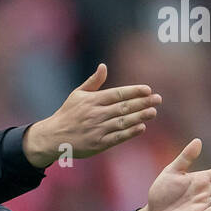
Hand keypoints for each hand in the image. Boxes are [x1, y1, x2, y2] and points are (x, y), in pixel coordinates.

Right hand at [22, 64, 161, 167]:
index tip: (147, 89)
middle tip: (158, 99)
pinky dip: (130, 132)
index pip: (118, 94)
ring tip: (153, 112)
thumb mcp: (77, 94)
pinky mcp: (98, 144)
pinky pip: (117, 137)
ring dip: (140, 116)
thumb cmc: (67, 114)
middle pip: (124, 107)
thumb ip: (93, 82)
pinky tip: (141, 127)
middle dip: (142, 103)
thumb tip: (104, 66)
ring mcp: (97, 130)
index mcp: (92, 100)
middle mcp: (96, 114)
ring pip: (123, 121)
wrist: (53, 137)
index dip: (134, 91)